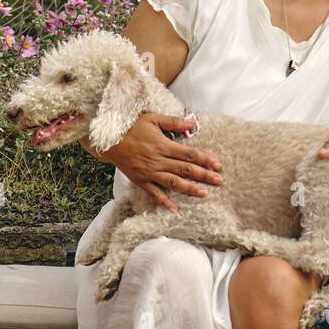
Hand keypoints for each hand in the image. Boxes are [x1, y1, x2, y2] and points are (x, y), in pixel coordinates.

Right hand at [96, 111, 222, 213]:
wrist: (108, 141)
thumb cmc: (131, 127)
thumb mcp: (153, 119)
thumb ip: (173, 122)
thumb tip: (192, 123)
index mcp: (163, 145)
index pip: (189, 154)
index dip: (205, 160)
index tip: (217, 165)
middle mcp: (159, 161)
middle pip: (185, 170)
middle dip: (204, 175)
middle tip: (219, 181)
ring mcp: (150, 173)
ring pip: (173, 183)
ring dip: (189, 189)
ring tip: (204, 194)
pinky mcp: (141, 181)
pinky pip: (155, 193)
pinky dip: (165, 202)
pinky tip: (175, 209)